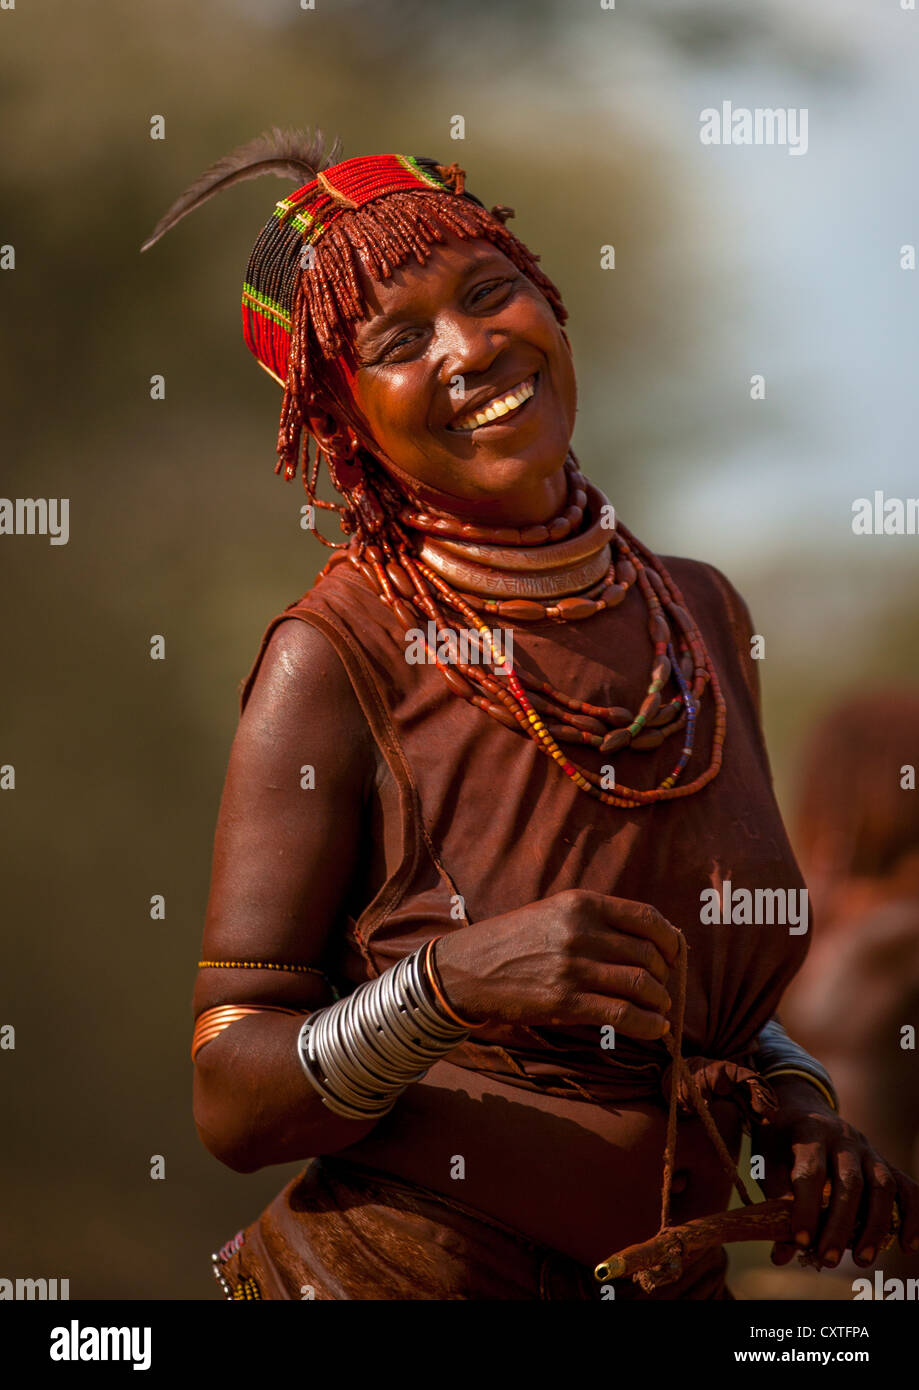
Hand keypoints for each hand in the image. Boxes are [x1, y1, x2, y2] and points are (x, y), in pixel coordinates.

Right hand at [433, 889, 680, 1040]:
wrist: (470, 967)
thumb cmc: (516, 940)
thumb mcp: (555, 912)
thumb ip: (598, 920)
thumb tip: (650, 941)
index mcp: (581, 903)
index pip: (646, 918)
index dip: (670, 940)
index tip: (675, 954)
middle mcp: (581, 931)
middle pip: (648, 955)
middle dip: (666, 976)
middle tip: (665, 989)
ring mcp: (574, 967)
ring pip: (641, 985)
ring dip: (660, 1002)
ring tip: (661, 1010)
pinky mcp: (566, 1001)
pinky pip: (622, 1013)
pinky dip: (647, 1024)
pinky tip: (654, 1028)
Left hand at [750, 1075, 918, 1267]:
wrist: (800, 1106)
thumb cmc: (780, 1140)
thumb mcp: (768, 1160)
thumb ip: (776, 1203)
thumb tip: (782, 1255)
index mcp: (809, 1130)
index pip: (811, 1172)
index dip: (806, 1209)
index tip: (800, 1242)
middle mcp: (843, 1136)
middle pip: (849, 1182)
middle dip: (840, 1225)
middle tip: (828, 1259)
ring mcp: (867, 1148)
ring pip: (881, 1185)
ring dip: (874, 1226)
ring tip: (862, 1259)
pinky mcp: (883, 1160)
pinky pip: (907, 1187)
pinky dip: (912, 1216)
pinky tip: (907, 1245)